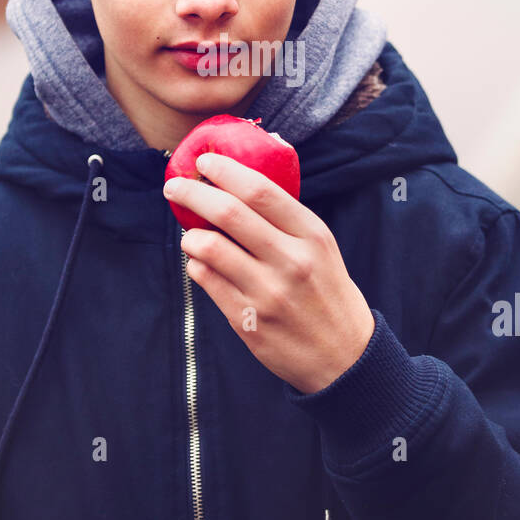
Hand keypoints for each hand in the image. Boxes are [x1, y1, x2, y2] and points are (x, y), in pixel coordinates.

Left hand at [163, 152, 375, 393]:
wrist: (344, 357)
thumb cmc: (327, 292)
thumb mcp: (321, 248)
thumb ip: (286, 219)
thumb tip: (238, 183)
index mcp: (312, 235)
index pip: (261, 190)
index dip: (225, 171)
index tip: (203, 162)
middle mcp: (291, 260)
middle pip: (228, 213)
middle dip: (193, 194)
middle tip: (175, 187)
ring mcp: (268, 292)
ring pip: (209, 248)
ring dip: (190, 235)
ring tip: (190, 235)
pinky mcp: (248, 321)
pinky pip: (207, 281)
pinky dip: (196, 264)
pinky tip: (200, 262)